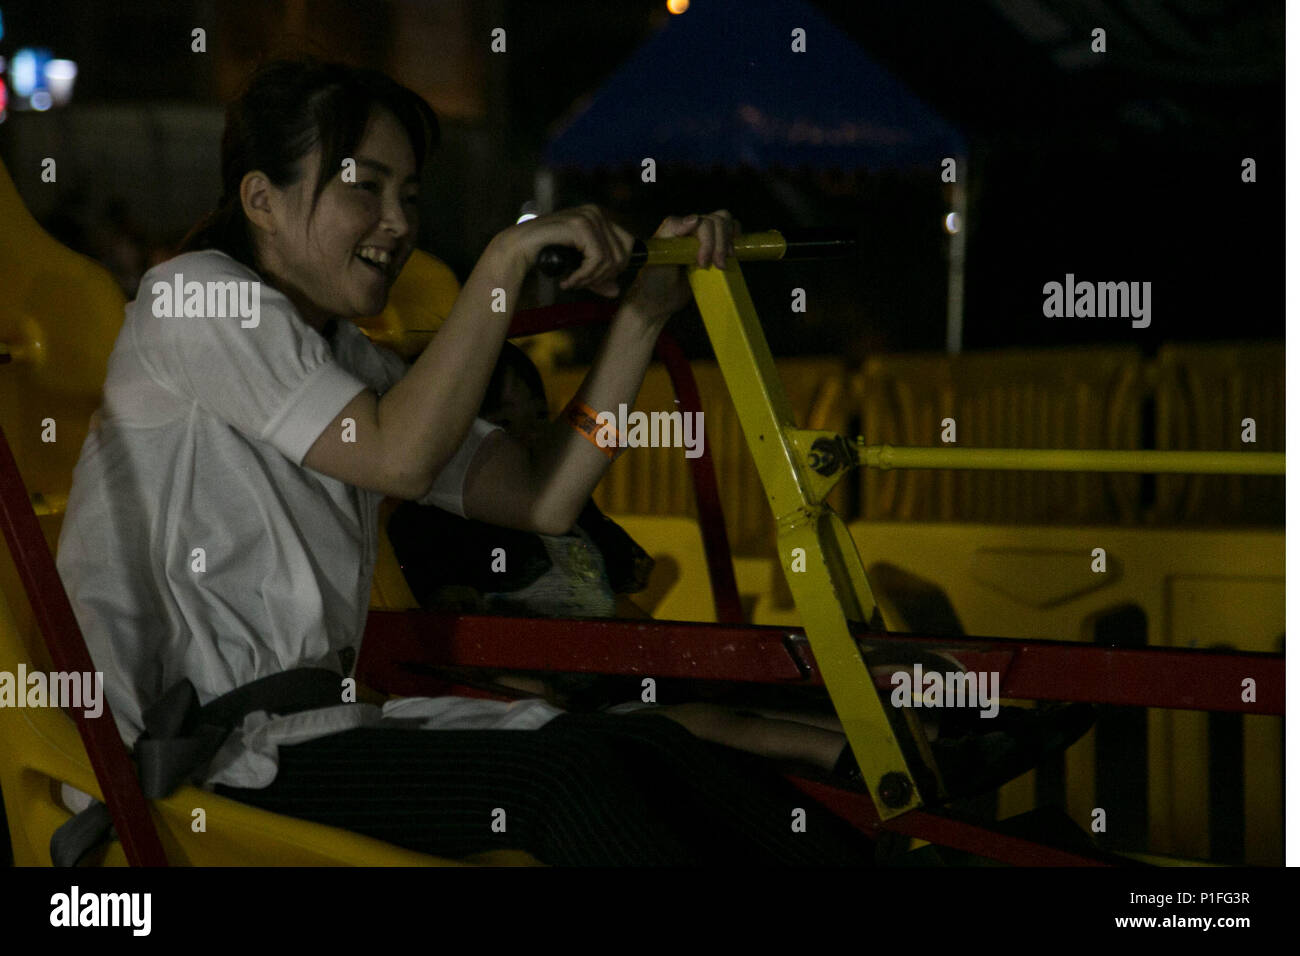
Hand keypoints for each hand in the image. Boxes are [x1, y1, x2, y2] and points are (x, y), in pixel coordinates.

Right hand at [498, 204, 634, 297]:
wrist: (519, 248)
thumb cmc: (548, 255)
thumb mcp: (579, 268)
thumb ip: (598, 278)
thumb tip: (617, 291)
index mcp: (600, 218)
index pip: (629, 245)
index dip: (617, 269)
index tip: (595, 281)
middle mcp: (596, 213)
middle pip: (622, 255)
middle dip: (603, 277)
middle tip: (582, 284)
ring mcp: (589, 217)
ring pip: (610, 260)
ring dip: (591, 279)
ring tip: (573, 283)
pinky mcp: (580, 225)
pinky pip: (597, 260)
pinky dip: (583, 276)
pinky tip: (568, 281)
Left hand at [622, 210, 738, 321]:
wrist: (658, 301)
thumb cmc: (653, 279)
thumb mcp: (656, 254)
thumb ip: (670, 231)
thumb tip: (694, 218)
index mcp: (677, 227)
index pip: (702, 221)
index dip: (707, 241)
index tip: (703, 263)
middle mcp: (691, 230)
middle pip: (716, 221)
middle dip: (720, 243)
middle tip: (717, 266)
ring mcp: (703, 239)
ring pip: (724, 223)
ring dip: (728, 241)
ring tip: (722, 263)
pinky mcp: (714, 250)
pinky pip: (729, 234)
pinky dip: (735, 239)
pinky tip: (731, 253)